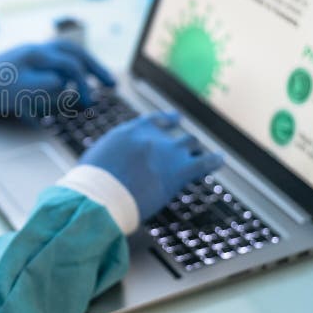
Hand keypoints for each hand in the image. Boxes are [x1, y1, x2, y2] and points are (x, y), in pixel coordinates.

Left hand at [0, 40, 114, 118]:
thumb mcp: (22, 91)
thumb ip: (48, 86)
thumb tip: (65, 83)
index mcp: (38, 54)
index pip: (71, 66)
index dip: (84, 85)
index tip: (89, 102)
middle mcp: (38, 49)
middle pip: (74, 52)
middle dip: (95, 67)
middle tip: (111, 83)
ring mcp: (33, 51)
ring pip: (66, 51)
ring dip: (84, 64)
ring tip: (97, 78)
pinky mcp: (28, 58)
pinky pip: (55, 57)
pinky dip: (69, 65)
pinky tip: (73, 77)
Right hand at [80, 112, 223, 219]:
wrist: (102, 195)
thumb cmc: (92, 182)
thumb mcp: (96, 158)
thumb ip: (111, 153)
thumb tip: (112, 161)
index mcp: (129, 132)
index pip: (153, 121)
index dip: (166, 119)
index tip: (174, 118)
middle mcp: (151, 137)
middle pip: (174, 135)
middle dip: (180, 142)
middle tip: (185, 146)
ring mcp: (167, 152)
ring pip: (190, 144)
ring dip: (195, 150)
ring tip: (202, 154)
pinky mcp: (179, 171)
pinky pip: (205, 162)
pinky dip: (215, 160)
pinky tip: (220, 159)